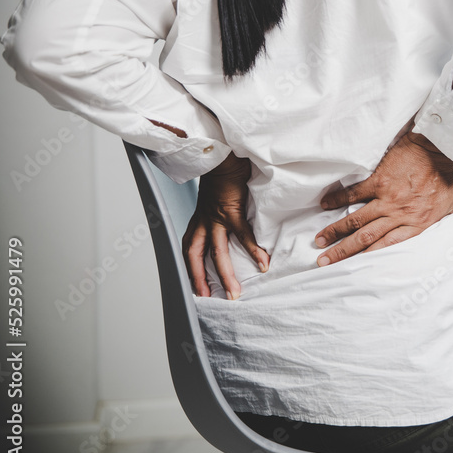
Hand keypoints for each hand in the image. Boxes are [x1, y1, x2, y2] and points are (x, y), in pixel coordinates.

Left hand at [183, 152, 268, 298]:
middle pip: (196, 257)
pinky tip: (263, 262)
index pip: (189, 250)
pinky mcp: (231, 210)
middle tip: (209, 299)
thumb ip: (220, 212)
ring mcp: (216, 216)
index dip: (191, 270)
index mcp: (199, 219)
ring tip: (236, 293)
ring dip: (226, 274)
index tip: (198, 288)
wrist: (224, 154)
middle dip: (201, 279)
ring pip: (217, 252)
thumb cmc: (225, 174)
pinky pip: (242, 234)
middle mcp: (203, 221)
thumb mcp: (216, 197)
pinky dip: (253, 249)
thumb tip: (231, 224)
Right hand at [315, 132, 452, 265]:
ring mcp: (386, 197)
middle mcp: (398, 215)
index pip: (388, 248)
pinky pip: (354, 192)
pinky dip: (337, 198)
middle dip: (344, 252)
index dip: (368, 260)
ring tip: (318, 242)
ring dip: (336, 232)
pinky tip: (323, 204)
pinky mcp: (378, 179)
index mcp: (417, 224)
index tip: (352, 270)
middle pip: (366, 238)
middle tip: (324, 263)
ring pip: (356, 220)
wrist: (442, 146)